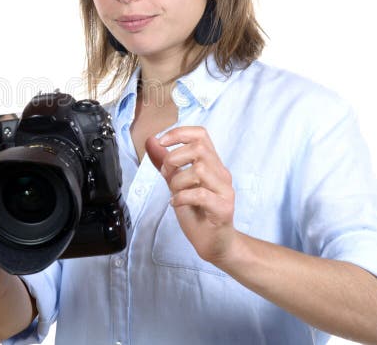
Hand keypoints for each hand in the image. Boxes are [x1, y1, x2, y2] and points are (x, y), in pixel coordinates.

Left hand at [146, 127, 237, 263]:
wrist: (215, 244)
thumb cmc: (198, 214)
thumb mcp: (177, 184)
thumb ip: (166, 163)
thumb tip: (152, 141)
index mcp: (212, 164)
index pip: (201, 135)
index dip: (179, 133)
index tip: (162, 141)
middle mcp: (221, 174)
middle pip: (200, 148)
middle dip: (175, 158)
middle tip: (167, 175)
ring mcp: (224, 190)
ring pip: (200, 169)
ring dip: (178, 180)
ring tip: (175, 193)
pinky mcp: (223, 208)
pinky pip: (200, 194)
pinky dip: (182, 197)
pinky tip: (176, 204)